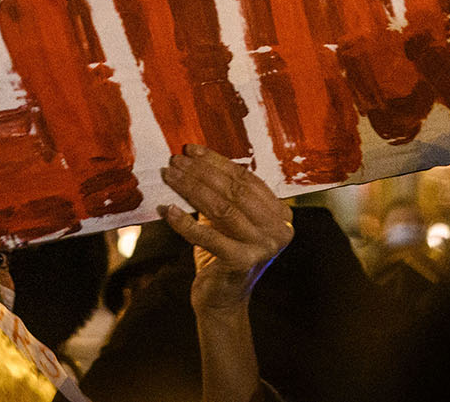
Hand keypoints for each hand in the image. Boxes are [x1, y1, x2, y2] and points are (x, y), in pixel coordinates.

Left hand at [159, 144, 293, 312]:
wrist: (222, 299)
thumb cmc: (222, 253)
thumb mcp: (228, 219)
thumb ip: (223, 192)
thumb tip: (192, 159)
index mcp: (280, 213)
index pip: (246, 179)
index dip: (217, 162)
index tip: (191, 151)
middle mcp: (279, 229)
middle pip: (235, 191)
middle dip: (202, 172)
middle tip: (176, 161)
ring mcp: (263, 247)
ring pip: (222, 209)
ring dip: (191, 189)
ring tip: (170, 177)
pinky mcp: (242, 263)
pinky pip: (209, 236)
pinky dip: (185, 223)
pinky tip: (169, 210)